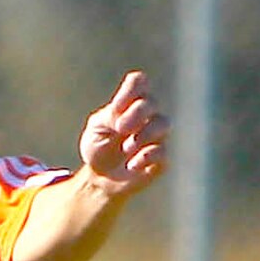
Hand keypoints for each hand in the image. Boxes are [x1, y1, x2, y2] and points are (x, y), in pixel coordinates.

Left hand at [79, 70, 169, 195]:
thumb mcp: (96, 128)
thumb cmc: (98, 147)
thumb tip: (124, 115)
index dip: (130, 91)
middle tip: (120, 129)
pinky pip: (163, 151)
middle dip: (136, 114)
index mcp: (130, 102)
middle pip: (151, 102)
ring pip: (163, 123)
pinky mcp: (161, 157)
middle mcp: (148, 115)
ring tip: (126, 148)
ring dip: (143, 134)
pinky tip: (132, 165)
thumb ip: (109, 116)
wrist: (100, 178)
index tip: (115, 110)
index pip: (139, 82)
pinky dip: (146, 157)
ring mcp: (157, 135)